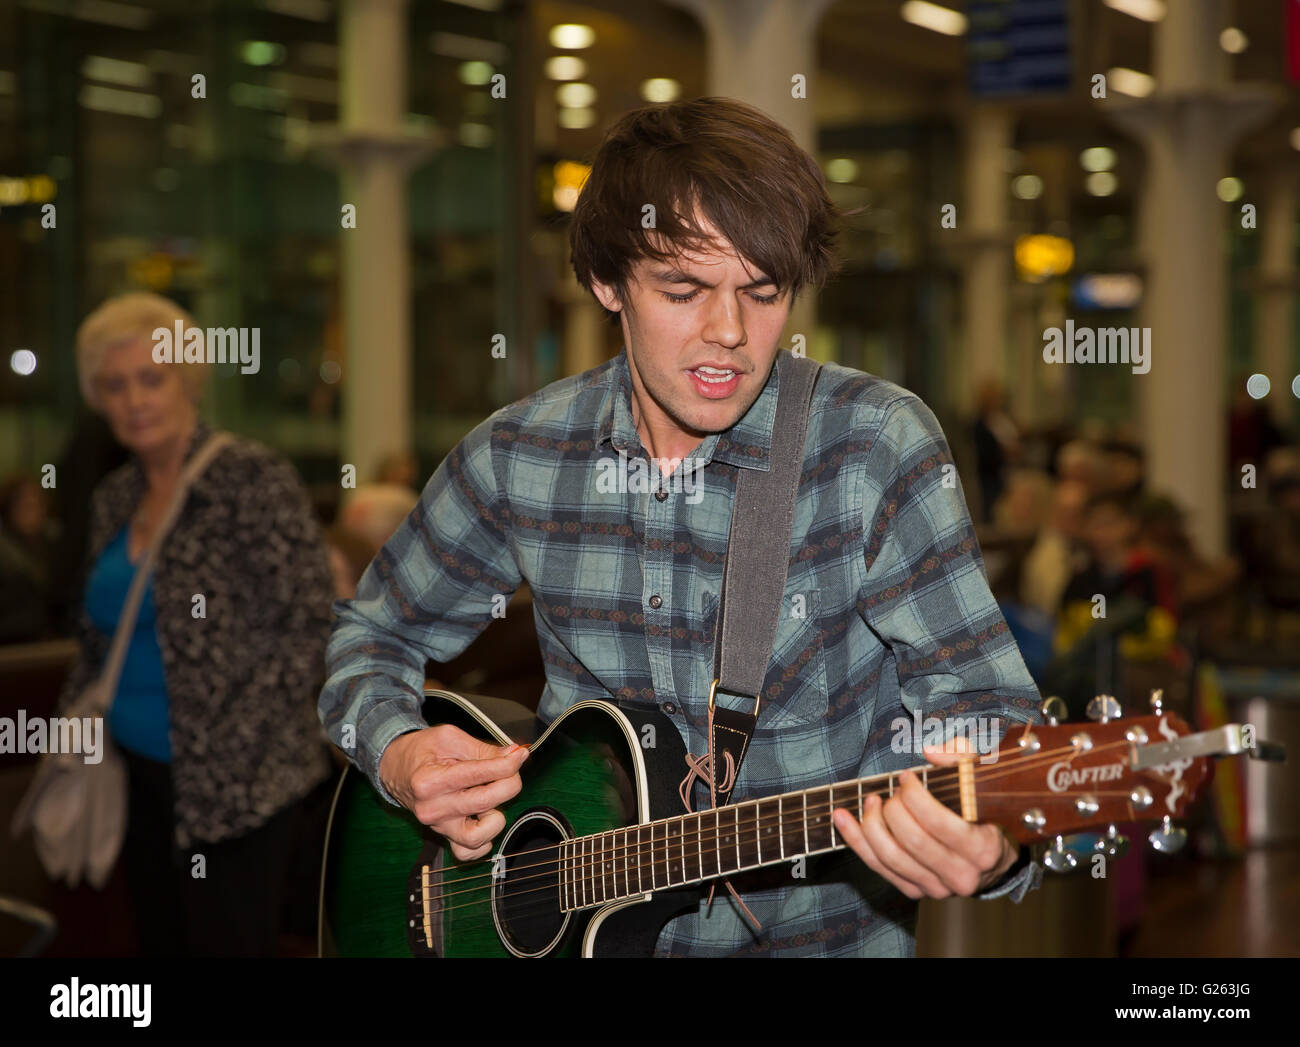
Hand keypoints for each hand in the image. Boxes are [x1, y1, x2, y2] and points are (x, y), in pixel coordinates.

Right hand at [379, 725, 528, 861]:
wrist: (396, 769)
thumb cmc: (421, 751)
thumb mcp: (449, 738)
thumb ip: (482, 748)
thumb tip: (512, 755)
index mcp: (430, 781)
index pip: (479, 774)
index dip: (508, 764)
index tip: (519, 754)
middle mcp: (433, 808)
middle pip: (485, 802)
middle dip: (509, 783)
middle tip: (511, 769)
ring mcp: (438, 826)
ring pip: (479, 836)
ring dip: (496, 816)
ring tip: (491, 797)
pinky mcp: (444, 836)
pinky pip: (469, 852)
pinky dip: (484, 840)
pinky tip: (485, 819)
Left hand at [832, 738, 1017, 898]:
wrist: (992, 862)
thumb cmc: (983, 814)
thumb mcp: (983, 782)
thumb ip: (962, 758)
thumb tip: (930, 753)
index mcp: (982, 849)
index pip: (939, 823)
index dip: (915, 796)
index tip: (906, 777)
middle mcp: (961, 875)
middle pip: (912, 840)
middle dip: (893, 809)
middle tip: (892, 792)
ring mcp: (937, 888)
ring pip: (890, 857)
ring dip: (871, 825)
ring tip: (869, 801)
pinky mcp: (915, 891)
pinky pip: (878, 867)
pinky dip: (856, 841)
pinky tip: (842, 818)